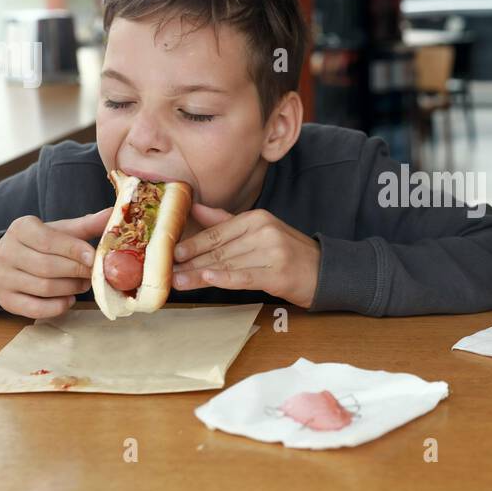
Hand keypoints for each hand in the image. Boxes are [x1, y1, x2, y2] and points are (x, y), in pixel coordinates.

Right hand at [0, 208, 112, 318]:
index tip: (93, 257)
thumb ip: (85, 225)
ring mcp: (4, 279)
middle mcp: (7, 252)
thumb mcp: (58, 231)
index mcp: (21, 229)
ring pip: (44, 288)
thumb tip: (112, 213)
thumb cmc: (38, 245)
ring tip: (84, 284)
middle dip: (76, 271)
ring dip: (71, 288)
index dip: (73, 250)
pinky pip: (36, 309)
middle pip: (47, 266)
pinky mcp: (7, 301)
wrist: (2, 262)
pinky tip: (69, 299)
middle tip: (94, 273)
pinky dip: (58, 307)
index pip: (48, 240)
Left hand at [171, 204, 320, 308]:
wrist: (325, 272)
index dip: (192, 243)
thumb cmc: (288, 253)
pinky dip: (225, 278)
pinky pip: (245, 276)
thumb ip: (226, 221)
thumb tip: (194, 208)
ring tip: (178, 282)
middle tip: (167, 272)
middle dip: (190, 262)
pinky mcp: (277, 273)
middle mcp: (264, 232)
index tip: (171, 253)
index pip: (217, 232)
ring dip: (199, 275)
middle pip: (219, 249)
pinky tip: (207, 279)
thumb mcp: (260, 231)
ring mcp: (272, 252)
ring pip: (227, 264)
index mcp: (257, 218)